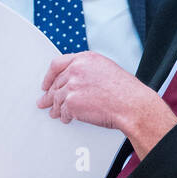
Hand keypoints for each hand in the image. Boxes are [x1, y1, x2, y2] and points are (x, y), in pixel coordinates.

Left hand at [39, 52, 176, 153]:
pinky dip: (64, 117)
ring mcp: (72, 86)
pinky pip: (63, 112)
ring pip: (57, 99)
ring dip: (56, 108)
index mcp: (85, 59)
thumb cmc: (125, 91)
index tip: (46, 84)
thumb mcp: (106, 69)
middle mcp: (76, 70)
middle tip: (45, 101)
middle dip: (50, 95)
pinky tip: (66, 118)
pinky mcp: (71, 102)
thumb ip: (87, 71)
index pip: (57, 64)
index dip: (49, 76)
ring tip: (55, 113)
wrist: (131, 104)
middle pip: (55, 83)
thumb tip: (75, 80)